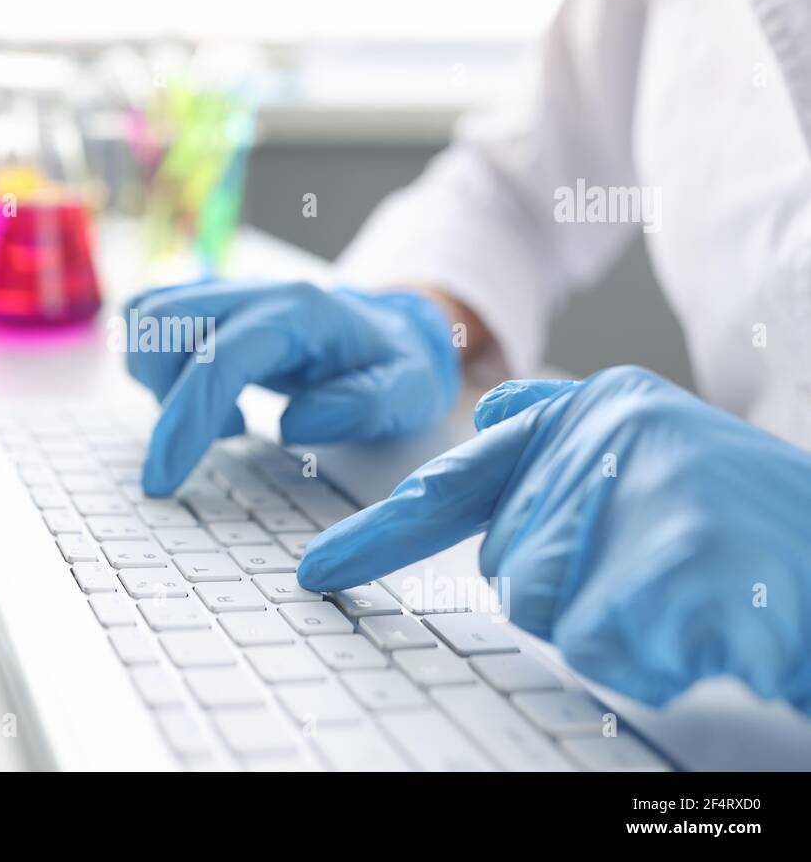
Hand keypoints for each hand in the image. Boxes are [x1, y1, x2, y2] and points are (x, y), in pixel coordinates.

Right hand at [122, 280, 460, 495]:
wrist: (392, 331)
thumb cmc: (394, 368)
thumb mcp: (407, 394)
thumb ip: (362, 407)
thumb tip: (293, 426)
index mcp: (299, 313)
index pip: (218, 358)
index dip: (184, 419)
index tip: (163, 479)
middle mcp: (254, 292)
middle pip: (164, 323)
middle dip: (165, 398)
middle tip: (220, 439)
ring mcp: (226, 292)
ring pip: (147, 317)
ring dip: (161, 381)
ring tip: (224, 419)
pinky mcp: (206, 305)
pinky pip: (148, 319)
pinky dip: (156, 366)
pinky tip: (207, 399)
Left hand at [298, 365, 810, 713]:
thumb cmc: (751, 520)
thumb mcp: (658, 448)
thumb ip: (563, 436)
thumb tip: (489, 412)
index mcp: (597, 408)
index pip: (457, 480)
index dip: (379, 533)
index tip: (315, 573)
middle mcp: (611, 435)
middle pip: (512, 569)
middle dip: (575, 590)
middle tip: (662, 569)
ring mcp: (646, 493)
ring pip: (551, 613)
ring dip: (616, 627)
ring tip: (690, 593)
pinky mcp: (680, 563)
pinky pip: (607, 649)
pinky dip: (656, 656)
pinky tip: (709, 622)